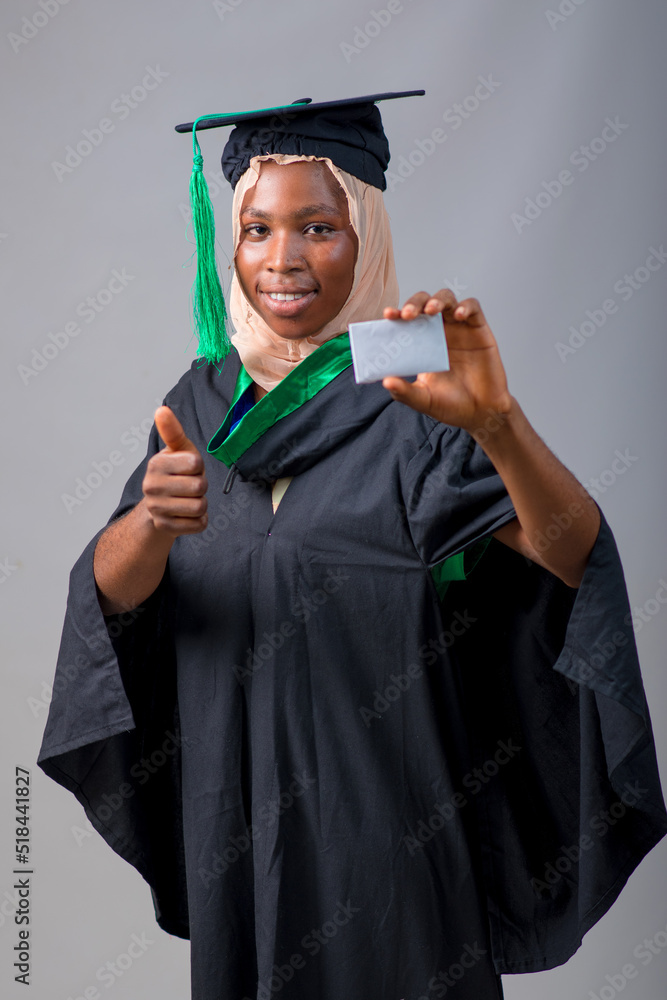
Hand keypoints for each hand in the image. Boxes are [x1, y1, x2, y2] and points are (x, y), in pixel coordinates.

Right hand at [142, 407, 208, 534]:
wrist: (160, 504)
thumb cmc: (176, 471)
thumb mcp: (178, 449)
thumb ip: (173, 430)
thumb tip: (162, 409)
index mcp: (156, 464)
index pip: (196, 464)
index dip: (198, 466)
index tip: (188, 468)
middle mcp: (151, 487)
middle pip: (199, 487)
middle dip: (201, 486)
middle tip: (190, 485)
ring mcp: (156, 509)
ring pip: (200, 507)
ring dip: (201, 503)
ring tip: (189, 498)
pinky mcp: (165, 527)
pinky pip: (199, 525)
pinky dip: (199, 520)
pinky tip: (187, 514)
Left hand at [381, 289, 512, 435]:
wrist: (480, 412)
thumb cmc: (451, 404)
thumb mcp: (423, 399)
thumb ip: (404, 392)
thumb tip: (385, 381)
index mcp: (421, 343)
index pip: (407, 321)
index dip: (398, 313)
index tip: (388, 315)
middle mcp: (438, 332)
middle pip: (425, 302)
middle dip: (415, 302)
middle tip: (408, 314)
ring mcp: (459, 328)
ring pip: (447, 299)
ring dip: (437, 299)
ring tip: (431, 311)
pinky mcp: (479, 329)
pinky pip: (473, 308)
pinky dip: (465, 307)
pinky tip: (458, 316)